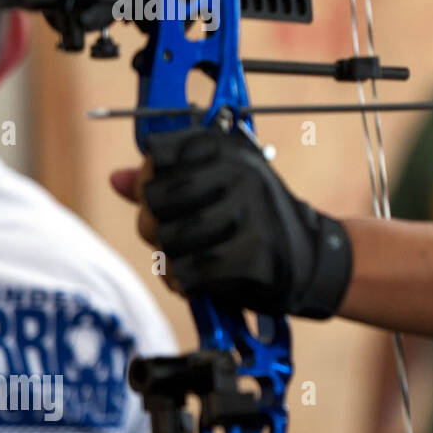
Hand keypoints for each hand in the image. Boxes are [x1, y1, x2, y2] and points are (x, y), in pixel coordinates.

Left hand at [110, 127, 352, 318]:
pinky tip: (205, 279)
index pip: (157, 155)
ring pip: (167, 240)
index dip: (152, 182)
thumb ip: (169, 181)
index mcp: (229, 149)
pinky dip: (187, 283)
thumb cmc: (260, 221)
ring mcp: (247, 214)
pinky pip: (187, 273)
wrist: (315, 260)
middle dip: (157, 226)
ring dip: (174, 259)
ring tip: (198, 258)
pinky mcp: (250, 256)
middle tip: (183, 236)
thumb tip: (117, 179)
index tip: (171, 200)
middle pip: (154, 199)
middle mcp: (240, 174)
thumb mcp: (221, 187)